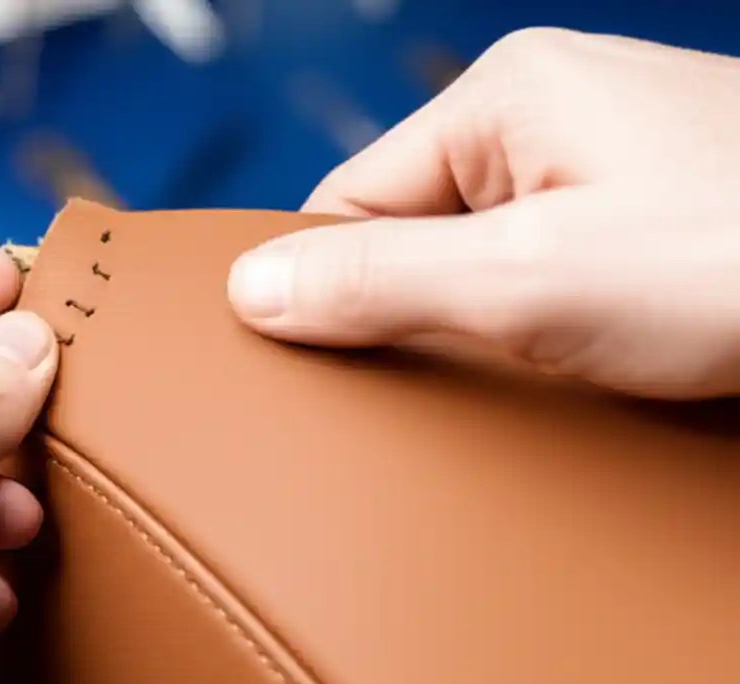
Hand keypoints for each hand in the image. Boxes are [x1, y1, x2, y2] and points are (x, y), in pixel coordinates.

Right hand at [229, 28, 739, 398]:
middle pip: (415, 226)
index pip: (349, 199)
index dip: (335, 288)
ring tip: (550, 358)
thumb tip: (251, 288)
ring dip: (495, 319)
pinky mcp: (653, 202)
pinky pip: (552, 261)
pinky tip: (590, 349)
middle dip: (426, 309)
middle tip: (471, 366)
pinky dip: (554, 316)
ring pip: (484, 251)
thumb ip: (379, 283)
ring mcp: (610, 152)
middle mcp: (553, 107)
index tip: (339, 361)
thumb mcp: (532, 284)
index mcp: (506, 95)